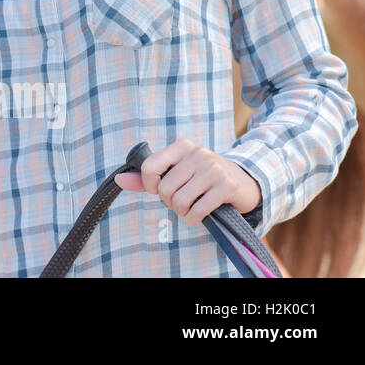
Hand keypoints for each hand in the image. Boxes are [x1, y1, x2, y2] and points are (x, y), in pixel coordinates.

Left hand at [114, 138, 260, 224]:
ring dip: (182, 212)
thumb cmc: (203, 178)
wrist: (246, 182)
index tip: (158, 191)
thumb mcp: (178, 172)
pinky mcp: (227, 186)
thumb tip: (118, 181)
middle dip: (169, 202)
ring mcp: (214, 168)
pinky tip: (198, 216)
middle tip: (180, 202)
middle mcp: (197, 153)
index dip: (149, 185)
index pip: (149, 166)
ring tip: (189, 209)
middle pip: (165, 188)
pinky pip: (198, 210)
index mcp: (181, 146)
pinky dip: (194, 218)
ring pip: (180, 200)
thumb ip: (148, 178)